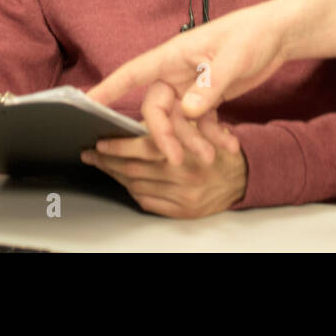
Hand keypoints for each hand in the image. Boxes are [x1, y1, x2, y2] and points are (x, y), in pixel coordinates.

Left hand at [80, 127, 247, 218]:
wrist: (244, 176)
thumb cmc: (216, 147)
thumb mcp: (198, 126)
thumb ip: (170, 126)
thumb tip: (133, 124)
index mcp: (185, 150)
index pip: (141, 149)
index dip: (117, 146)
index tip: (99, 143)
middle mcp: (182, 176)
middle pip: (133, 169)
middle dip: (107, 162)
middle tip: (91, 155)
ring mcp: (182, 196)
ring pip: (137, 186)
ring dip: (116, 176)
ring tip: (104, 166)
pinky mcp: (183, 211)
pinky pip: (148, 202)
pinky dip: (133, 191)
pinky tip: (125, 182)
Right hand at [87, 0, 293, 165]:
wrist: (278, 33)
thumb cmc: (252, 34)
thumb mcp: (233, 59)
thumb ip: (210, 86)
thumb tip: (188, 112)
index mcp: (174, 56)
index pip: (133, 73)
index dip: (108, 89)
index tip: (86, 104)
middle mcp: (177, 72)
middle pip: (157, 109)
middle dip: (165, 136)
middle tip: (177, 160)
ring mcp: (192, 85)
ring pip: (180, 121)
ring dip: (193, 141)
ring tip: (213, 158)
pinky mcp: (209, 95)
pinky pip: (202, 121)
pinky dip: (212, 135)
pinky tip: (229, 147)